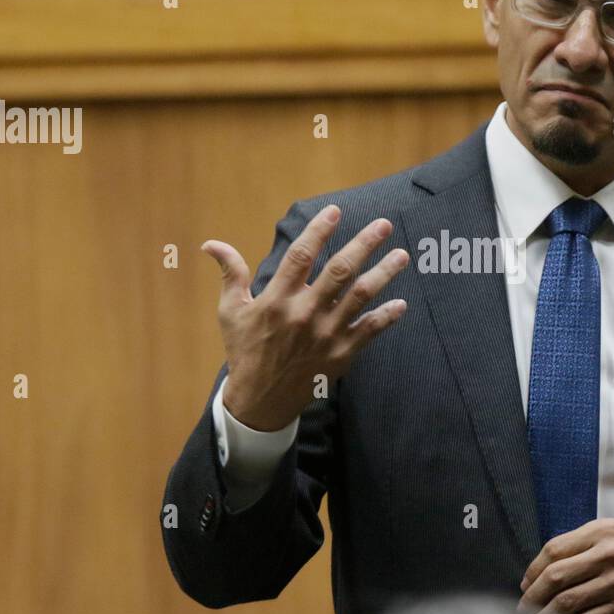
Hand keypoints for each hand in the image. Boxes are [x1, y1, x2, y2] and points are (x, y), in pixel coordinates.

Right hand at [201, 204, 409, 430]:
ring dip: (384, 274)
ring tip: (402, 255)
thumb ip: (230, 274)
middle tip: (384, 224)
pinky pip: (369, 332)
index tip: (336, 211)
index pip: (301, 256)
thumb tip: (211, 244)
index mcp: (277, 299)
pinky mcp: (341, 355)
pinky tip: (401, 303)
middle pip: (340, 271)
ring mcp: (326, 335)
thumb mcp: (231, 312)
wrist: (259, 401)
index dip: (319, 231)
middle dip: (364, 244)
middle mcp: (304, 313)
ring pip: (360, 297)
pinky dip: (386, 317)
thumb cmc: (245, 350)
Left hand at [518, 518, 613, 613]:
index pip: (553, 549)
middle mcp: (607, 554)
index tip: (526, 584)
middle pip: (555, 576)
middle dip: (532, 595)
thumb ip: (581, 545)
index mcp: (601, 531)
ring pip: (567, 601)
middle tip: (524, 607)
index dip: (532, 570)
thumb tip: (542, 572)